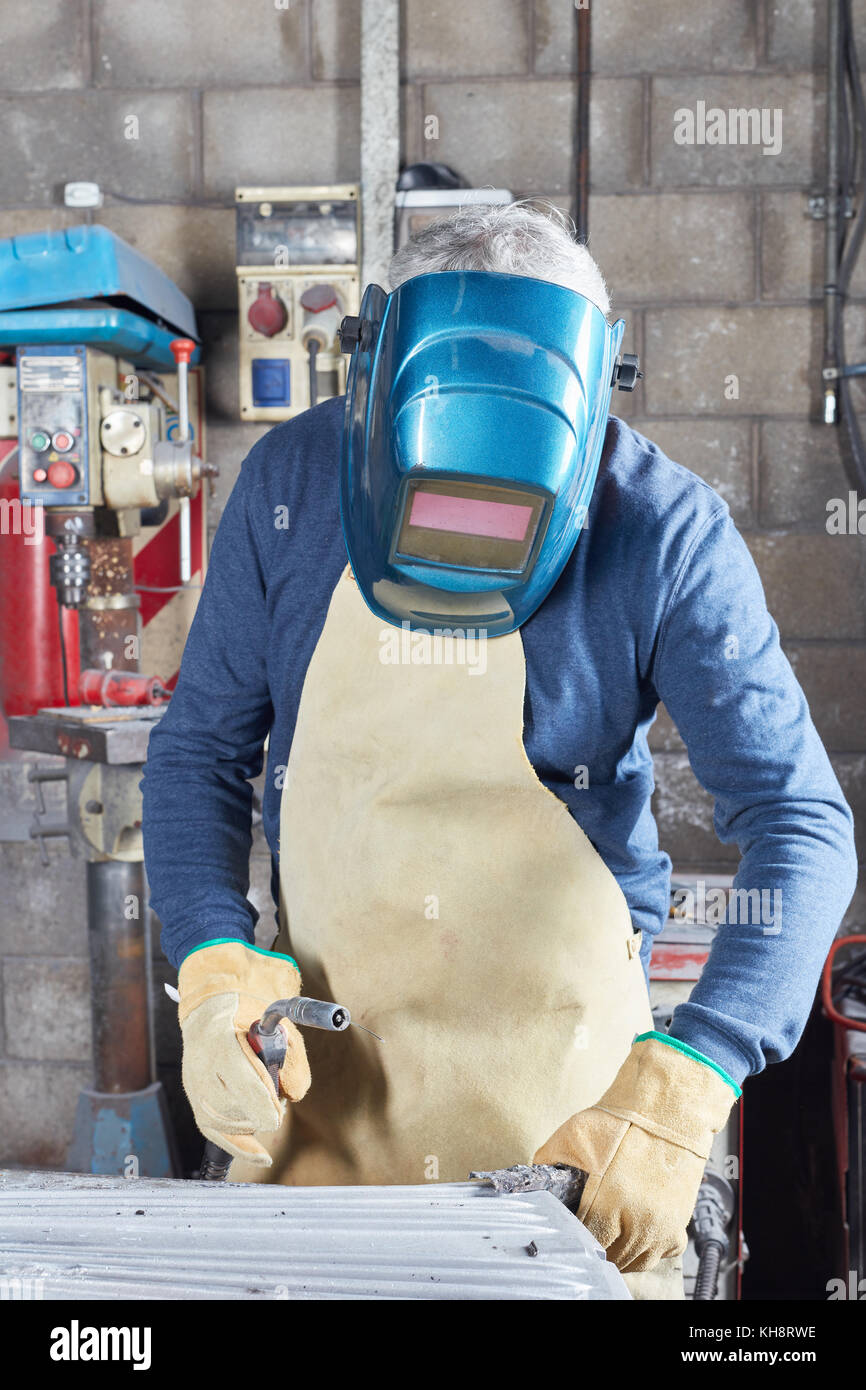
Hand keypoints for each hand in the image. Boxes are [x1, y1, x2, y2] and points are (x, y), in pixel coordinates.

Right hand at [177, 941, 310, 1164]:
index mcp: (220, 1037)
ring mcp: (193, 1083)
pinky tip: (261, 1156)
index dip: (262, 1101)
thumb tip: (294, 1093)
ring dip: (251, 1120)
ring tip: (263, 1101)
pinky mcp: (194, 1098)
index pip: (239, 1080)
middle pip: (232, 1107)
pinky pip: (214, 1131)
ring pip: (225, 1121)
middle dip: (260, 1110)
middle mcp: (200, 1063)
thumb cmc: (250, 1014)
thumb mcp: (279, 1027)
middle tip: (275, 1100)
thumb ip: (292, 1058)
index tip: (279, 1109)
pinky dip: (240, 1145)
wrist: (213, 1008)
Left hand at [533, 1033, 739, 1270]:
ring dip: (618, 1253)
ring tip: (604, 1235)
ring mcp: (662, 1228)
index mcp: (610, 1203)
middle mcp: (640, 1223)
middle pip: (610, 1258)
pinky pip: (659, 1254)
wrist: (665, 1109)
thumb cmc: (617, 1122)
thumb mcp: (570, 1138)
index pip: (585, 1245)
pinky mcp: (679, 1225)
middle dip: (593, 1247)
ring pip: (635, 1263)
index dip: (572, 1239)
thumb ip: (548, 1168)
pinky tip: (631, 1231)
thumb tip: (531, 1191)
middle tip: (581, 1232)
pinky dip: (645, 1249)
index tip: (565, 1231)